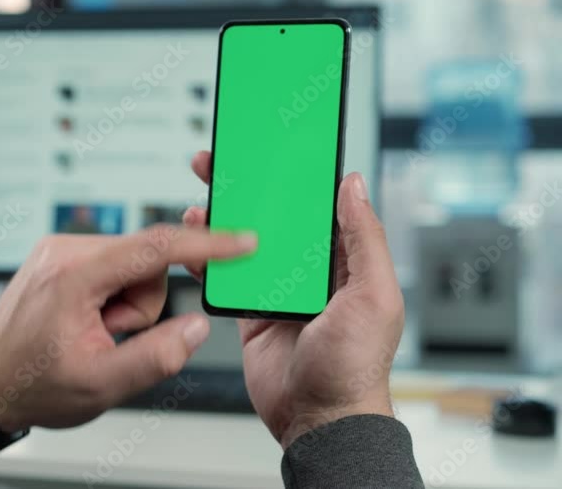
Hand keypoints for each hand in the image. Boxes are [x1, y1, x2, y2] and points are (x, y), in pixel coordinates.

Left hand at [0, 225, 256, 432]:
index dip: (205, 245)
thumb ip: (156, 357)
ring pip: (132, 264)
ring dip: (125, 303)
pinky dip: (111, 295)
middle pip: (146, 260)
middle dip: (141, 304)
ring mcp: (59, 249)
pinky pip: (112, 266)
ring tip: (93, 332)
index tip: (243, 242)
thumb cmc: (33, 384)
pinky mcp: (59, 255)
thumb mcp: (101, 384)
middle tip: (110, 336)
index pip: (154, 248)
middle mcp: (64, 250)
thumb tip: (197, 327)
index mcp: (74, 276)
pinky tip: (87, 321)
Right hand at [183, 151, 403, 448]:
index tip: (274, 150)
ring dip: (222, 218)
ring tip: (201, 198)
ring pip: (244, 242)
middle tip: (221, 163)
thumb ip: (363, 239)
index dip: (295, 176)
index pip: (317, 205)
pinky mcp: (250, 312)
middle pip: (274, 216)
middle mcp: (310, 271)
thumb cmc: (355, 367)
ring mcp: (277, 290)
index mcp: (344, 260)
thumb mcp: (374, 295)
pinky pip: (226, 277)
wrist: (318, 419)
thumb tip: (353, 185)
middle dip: (248, 187)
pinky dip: (207, 259)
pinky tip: (194, 243)